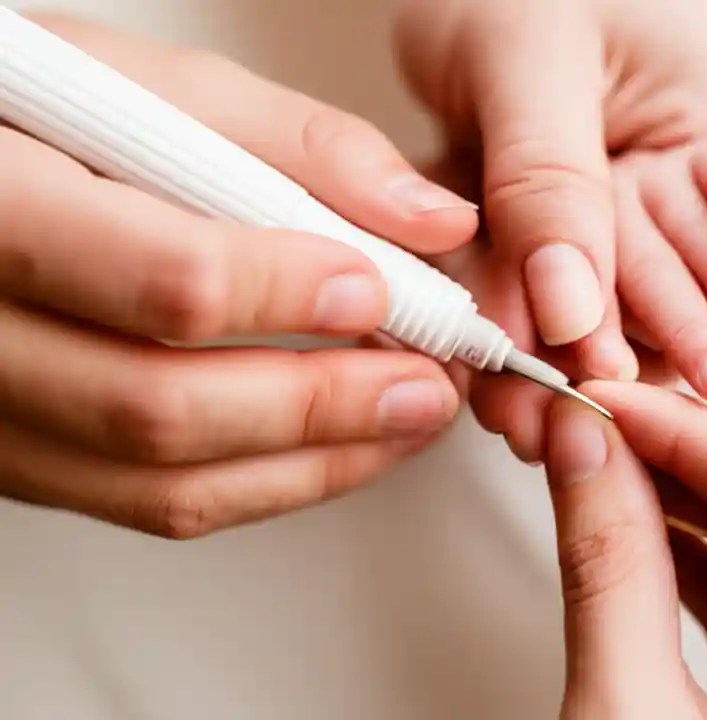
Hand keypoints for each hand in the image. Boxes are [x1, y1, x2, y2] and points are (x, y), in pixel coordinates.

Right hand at [0, 13, 477, 537]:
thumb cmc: (29, 113)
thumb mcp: (153, 88)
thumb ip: (301, 145)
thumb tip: (429, 218)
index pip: (163, 281)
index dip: (290, 294)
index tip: (382, 286)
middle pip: (161, 408)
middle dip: (323, 403)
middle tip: (425, 379)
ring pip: (158, 481)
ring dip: (312, 461)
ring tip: (406, 418)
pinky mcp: (20, 455)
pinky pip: (146, 503)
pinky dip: (264, 482)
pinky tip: (336, 445)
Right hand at [395, 0, 706, 461]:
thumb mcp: (524, 64)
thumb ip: (541, 183)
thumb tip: (560, 310)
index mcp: (483, 205)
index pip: (499, 301)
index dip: (521, 362)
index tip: (553, 408)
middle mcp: (562, 218)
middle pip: (590, 302)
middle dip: (622, 355)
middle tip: (658, 397)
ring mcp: (637, 196)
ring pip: (668, 267)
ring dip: (704, 309)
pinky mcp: (704, 167)